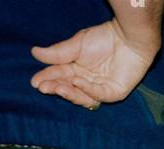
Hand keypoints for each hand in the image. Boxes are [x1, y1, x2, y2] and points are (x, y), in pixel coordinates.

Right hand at [31, 20, 160, 108]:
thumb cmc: (104, 38)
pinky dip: (88, 89)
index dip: (47, 79)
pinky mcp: (114, 93)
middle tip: (42, 87)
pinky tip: (78, 81)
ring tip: (57, 87)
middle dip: (55, 88)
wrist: (128, 36)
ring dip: (69, 92)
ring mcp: (100, 89)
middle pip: (69, 89)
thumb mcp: (76, 44)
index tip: (35, 82)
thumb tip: (35, 53)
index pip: (59, 76)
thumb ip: (58, 53)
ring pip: (82, 97)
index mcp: (76, 70)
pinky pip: (99, 95)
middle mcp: (87, 82)